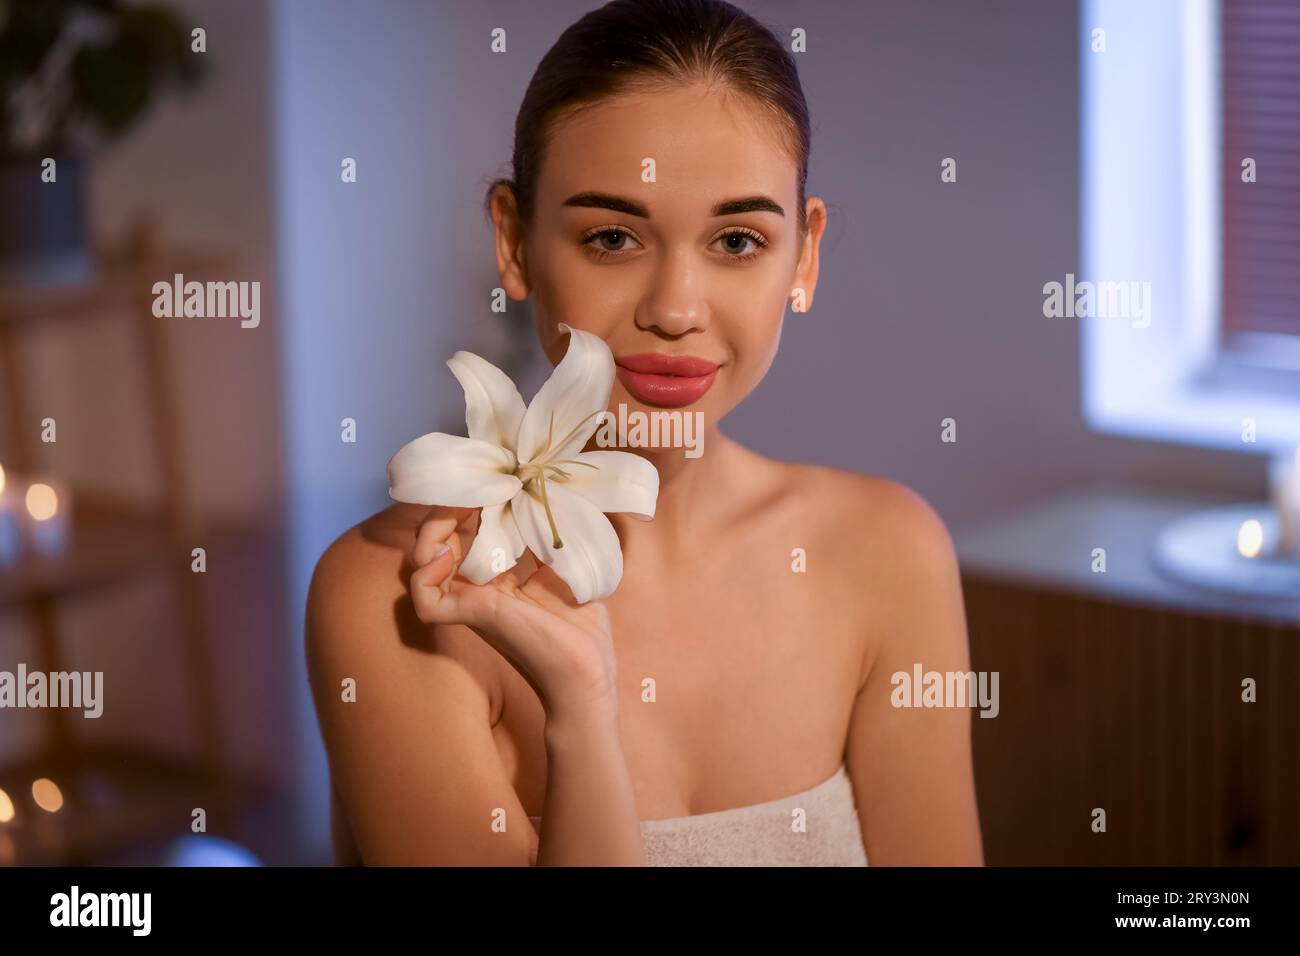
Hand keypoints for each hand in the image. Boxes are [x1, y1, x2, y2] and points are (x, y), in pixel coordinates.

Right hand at [406, 506, 618, 720]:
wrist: (589, 673)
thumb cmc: (581, 629)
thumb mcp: (567, 570)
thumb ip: (552, 541)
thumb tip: (550, 501)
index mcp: (499, 578)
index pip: (465, 532)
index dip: (468, 504)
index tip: (490, 483)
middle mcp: (479, 588)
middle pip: (439, 540)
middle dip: (447, 508)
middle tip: (472, 491)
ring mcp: (473, 602)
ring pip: (423, 562)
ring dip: (431, 531)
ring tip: (457, 512)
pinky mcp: (476, 615)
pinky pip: (426, 600)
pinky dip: (424, 577)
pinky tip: (447, 556)